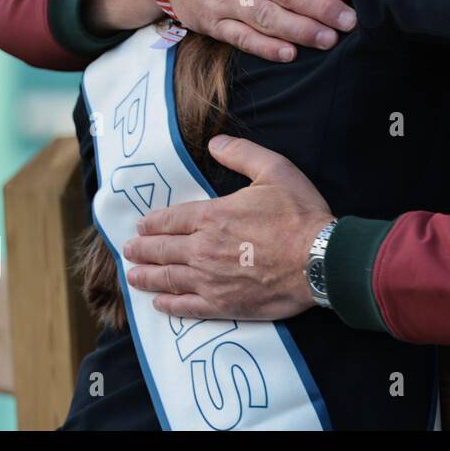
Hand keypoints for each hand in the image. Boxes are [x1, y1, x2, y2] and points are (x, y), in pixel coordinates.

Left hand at [123, 136, 332, 319]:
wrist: (320, 260)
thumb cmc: (300, 215)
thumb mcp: (275, 170)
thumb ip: (242, 154)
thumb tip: (215, 142)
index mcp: (213, 217)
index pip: (170, 220)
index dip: (152, 223)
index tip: (141, 227)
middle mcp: (203, 249)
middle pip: (162, 250)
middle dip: (142, 250)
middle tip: (129, 251)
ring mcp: (210, 280)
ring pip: (168, 279)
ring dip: (147, 277)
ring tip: (134, 277)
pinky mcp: (223, 305)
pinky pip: (186, 307)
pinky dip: (169, 305)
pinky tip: (160, 304)